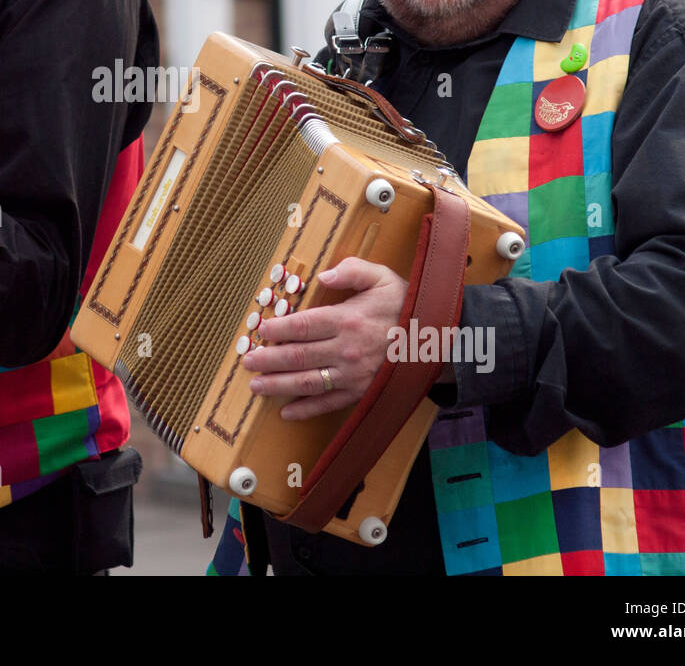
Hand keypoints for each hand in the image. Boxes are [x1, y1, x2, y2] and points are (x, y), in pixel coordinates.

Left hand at [242, 257, 407, 418]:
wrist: (437, 340)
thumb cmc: (405, 305)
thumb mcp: (382, 277)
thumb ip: (351, 271)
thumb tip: (323, 276)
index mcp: (347, 320)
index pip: (302, 326)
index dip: (277, 329)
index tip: (260, 330)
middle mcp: (346, 350)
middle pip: (298, 356)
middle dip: (268, 360)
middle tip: (247, 361)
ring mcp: (353, 375)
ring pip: (307, 382)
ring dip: (278, 385)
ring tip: (256, 385)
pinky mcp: (361, 392)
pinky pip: (329, 403)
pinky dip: (306, 410)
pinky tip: (286, 412)